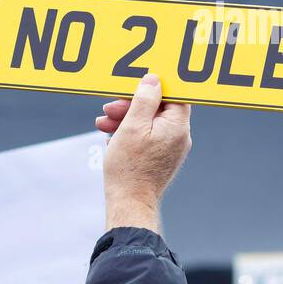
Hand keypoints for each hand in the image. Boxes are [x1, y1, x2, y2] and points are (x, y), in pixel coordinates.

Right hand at [94, 73, 191, 232]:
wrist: (129, 203)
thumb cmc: (129, 167)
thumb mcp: (132, 126)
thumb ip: (144, 100)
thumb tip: (154, 79)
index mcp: (177, 126)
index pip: (173, 94)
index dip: (152, 87)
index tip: (133, 86)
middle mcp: (179, 136)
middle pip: (157, 108)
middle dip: (130, 105)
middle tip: (109, 108)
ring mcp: (171, 148)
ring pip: (149, 123)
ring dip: (125, 119)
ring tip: (103, 123)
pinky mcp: (161, 158)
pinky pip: (147, 137)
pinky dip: (129, 133)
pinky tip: (111, 137)